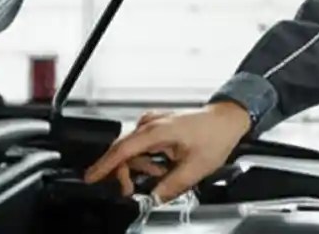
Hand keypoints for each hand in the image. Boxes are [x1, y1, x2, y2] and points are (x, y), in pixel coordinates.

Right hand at [83, 101, 251, 202]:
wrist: (228, 119)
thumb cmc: (216, 135)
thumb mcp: (195, 168)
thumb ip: (170, 186)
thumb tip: (152, 198)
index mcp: (158, 130)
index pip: (122, 149)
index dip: (104, 165)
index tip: (91, 177)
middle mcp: (151, 123)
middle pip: (123, 151)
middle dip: (127, 173)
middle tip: (133, 189)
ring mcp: (152, 123)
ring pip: (132, 150)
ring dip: (141, 167)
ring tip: (162, 173)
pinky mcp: (156, 126)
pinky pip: (140, 145)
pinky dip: (146, 159)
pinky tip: (161, 166)